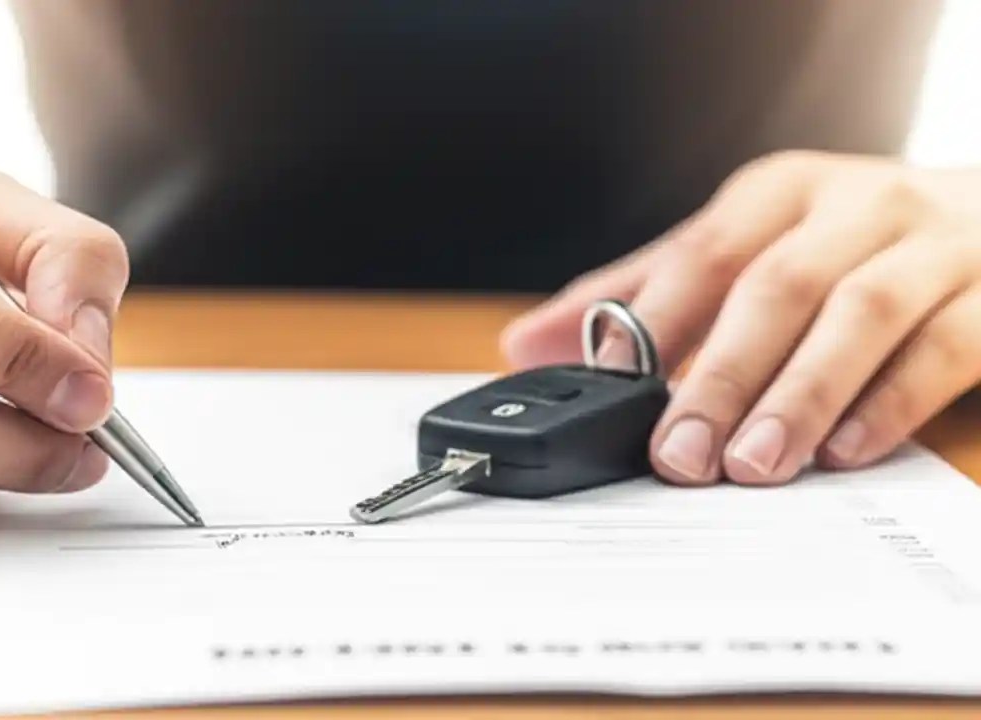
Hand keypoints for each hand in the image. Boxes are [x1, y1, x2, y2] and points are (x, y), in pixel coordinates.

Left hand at [503, 152, 980, 485]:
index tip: (612, 380)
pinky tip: (841, 452)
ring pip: (861, 314)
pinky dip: (888, 404)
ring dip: (800, 395)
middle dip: (721, 376)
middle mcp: (856, 206)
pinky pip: (942, 348)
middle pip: (778, 285)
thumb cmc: (843, 246)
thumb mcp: (744, 250)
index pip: (708, 251)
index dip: (657, 317)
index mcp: (781, 192)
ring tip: (752, 465)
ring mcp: (931, 247)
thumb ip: (643, 295)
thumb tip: (526, 346)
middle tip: (677, 454)